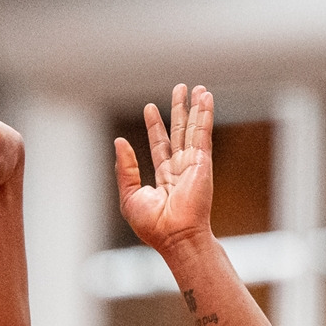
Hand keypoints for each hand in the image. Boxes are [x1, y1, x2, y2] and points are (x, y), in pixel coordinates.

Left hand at [115, 84, 214, 253]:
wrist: (175, 236)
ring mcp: (193, 165)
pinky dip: (205, 115)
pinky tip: (206, 99)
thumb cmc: (153, 225)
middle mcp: (180, 169)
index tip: (150, 108)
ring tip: (197, 88)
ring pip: (193, 129)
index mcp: (164, 178)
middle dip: (180, 110)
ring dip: (196, 108)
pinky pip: (202, 133)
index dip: (155, 126)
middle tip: (181, 89)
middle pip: (180, 132)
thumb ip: (125, 169)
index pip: (160, 146)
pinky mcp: (202, 162)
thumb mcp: (129, 196)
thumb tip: (119, 142)